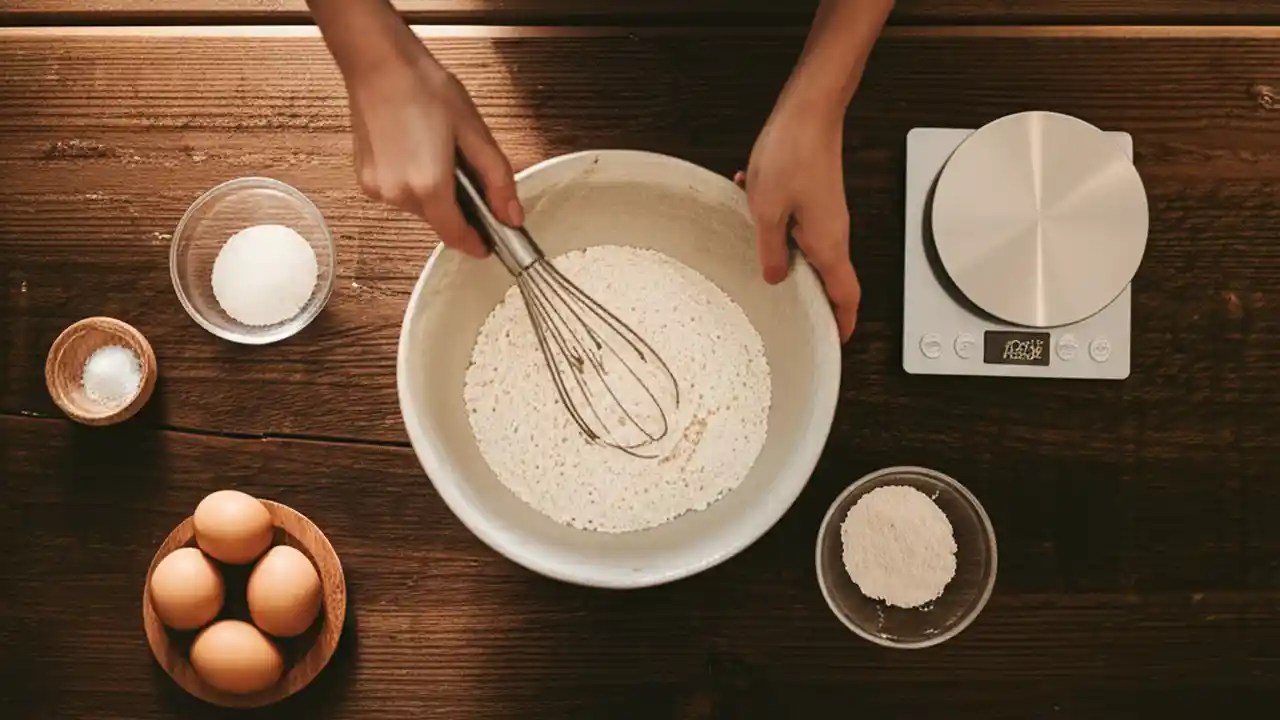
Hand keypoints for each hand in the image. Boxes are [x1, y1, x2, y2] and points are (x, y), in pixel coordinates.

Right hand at [346, 49, 521, 257]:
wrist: (378, 62)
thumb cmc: (423, 87)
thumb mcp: (474, 132)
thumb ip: (497, 180)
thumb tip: (512, 217)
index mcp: (428, 185)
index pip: (455, 236)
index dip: (475, 243)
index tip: (488, 242)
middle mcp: (398, 194)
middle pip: (439, 220)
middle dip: (456, 205)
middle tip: (463, 168)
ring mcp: (377, 188)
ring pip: (419, 207)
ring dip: (433, 191)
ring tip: (436, 150)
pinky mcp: (364, 179)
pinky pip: (399, 193)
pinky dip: (412, 182)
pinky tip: (415, 149)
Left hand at [739, 98, 860, 341]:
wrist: (809, 111)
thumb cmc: (791, 156)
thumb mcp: (766, 211)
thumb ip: (769, 250)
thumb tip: (774, 278)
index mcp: (827, 244)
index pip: (846, 295)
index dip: (843, 322)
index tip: (835, 342)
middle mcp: (833, 233)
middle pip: (828, 278)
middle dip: (810, 297)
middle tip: (787, 314)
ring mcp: (826, 215)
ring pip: (807, 248)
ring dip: (782, 253)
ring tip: (754, 254)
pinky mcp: (816, 198)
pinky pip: (797, 223)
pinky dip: (776, 222)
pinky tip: (748, 200)